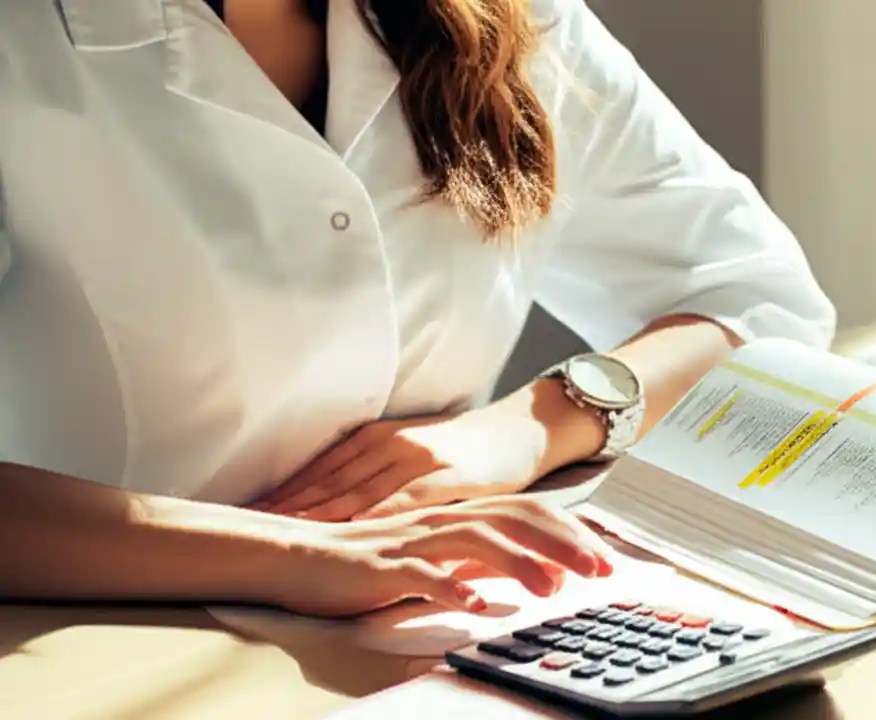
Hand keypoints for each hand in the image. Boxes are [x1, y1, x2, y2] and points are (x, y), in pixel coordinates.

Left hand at [254, 405, 548, 521]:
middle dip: (285, 507)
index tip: (243, 514)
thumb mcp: (412, 450)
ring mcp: (420, 461)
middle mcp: (392, 446)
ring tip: (282, 534)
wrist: (523, 428)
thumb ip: (374, 473)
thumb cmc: (468, 447)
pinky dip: (376, 518)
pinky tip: (353, 533)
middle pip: (328, 481)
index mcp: (377, 438)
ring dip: (318, 514)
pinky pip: (407, 502)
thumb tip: (331, 501)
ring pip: (358, 491)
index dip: (281, 492)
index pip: (319, 469)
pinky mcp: (450, 478)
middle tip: (245, 529)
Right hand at [269, 495, 613, 616]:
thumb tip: (523, 574)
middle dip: (563, 543)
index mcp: (455, 513)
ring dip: (519, 563)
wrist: (297, 553)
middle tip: (601, 569)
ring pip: (476, 542)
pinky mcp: (382, 566)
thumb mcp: (434, 556)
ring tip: (552, 588)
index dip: (569, 531)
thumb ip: (476, 559)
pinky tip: (477, 606)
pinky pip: (422, 575)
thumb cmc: (366, 559)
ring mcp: (412, 540)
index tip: (605, 556)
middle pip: (513, 519)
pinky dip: (452, 588)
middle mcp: (440, 518)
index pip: (524, 512)